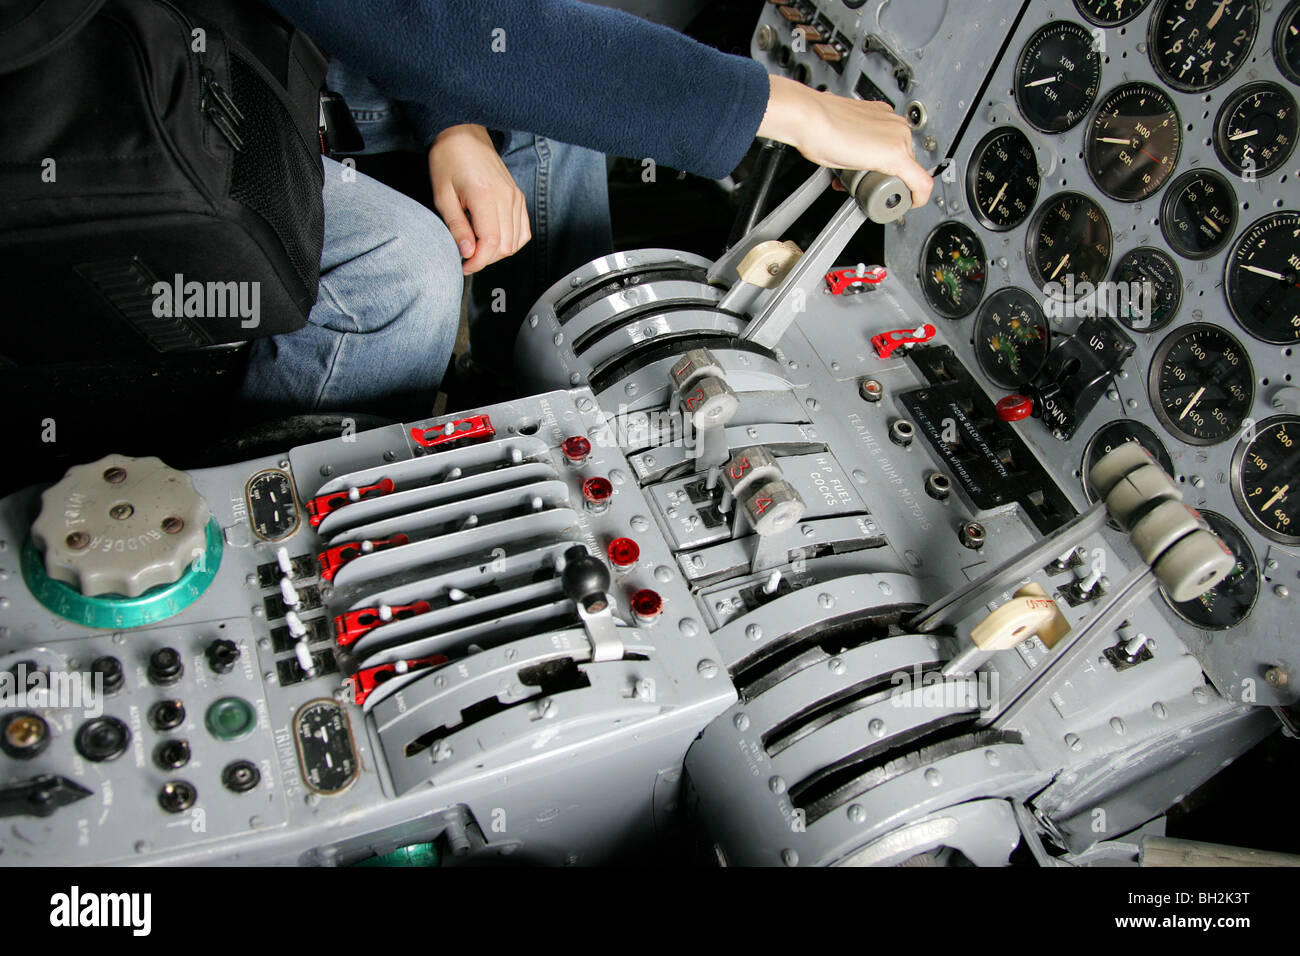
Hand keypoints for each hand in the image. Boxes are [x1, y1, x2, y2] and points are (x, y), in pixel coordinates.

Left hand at [428, 124, 529, 274]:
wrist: (463, 134)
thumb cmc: (449, 159)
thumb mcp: (442, 195)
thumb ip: (457, 226)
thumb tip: (467, 252)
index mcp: (485, 196)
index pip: (491, 243)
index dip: (478, 261)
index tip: (464, 265)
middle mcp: (506, 197)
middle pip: (505, 246)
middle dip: (485, 259)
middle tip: (467, 256)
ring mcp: (515, 196)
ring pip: (516, 242)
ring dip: (497, 252)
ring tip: (478, 247)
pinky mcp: (518, 196)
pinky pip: (523, 230)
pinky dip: (511, 241)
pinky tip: (495, 240)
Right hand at [757, 75, 933, 206]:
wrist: (810, 120)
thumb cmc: (817, 125)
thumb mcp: (841, 133)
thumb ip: (850, 138)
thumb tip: (846, 151)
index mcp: (882, 114)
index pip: (895, 144)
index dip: (888, 166)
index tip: (879, 177)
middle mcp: (895, 123)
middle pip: (904, 159)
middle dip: (886, 178)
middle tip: (867, 188)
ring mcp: (899, 137)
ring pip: (909, 171)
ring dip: (893, 186)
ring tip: (872, 193)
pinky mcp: (898, 155)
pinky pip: (920, 182)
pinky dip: (917, 197)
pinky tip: (910, 203)